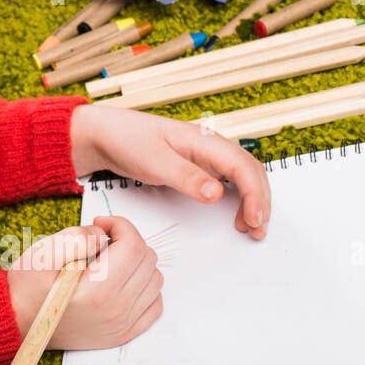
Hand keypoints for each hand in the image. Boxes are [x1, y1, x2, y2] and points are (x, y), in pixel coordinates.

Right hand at [5, 217, 162, 349]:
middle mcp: (117, 310)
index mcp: (99, 290)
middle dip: (128, 241)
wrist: (17, 323)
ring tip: (110, 260)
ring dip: (137, 262)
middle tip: (101, 241)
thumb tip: (102, 234)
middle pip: (147, 260)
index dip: (120, 225)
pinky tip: (121, 281)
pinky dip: (144, 287)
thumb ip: (75, 238)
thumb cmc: (27, 288)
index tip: (99, 224)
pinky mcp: (123, 333)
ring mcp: (123, 324)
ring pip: (155, 280)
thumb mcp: (42, 254)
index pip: (133, 245)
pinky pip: (154, 305)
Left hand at [70, 103, 271, 239]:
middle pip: (250, 171)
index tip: (254, 221)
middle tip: (257, 230)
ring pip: (242, 175)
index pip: (244, 167)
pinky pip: (227, 179)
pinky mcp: (196, 163)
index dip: (255, 195)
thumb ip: (185, 176)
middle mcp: (210, 145)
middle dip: (260, 201)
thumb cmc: (126, 140)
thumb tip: (218, 194)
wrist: (104, 134)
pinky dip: (238, 197)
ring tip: (249, 226)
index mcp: (204, 140)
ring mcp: (204, 154)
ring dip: (253, 199)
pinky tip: (234, 212)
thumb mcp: (153, 161)